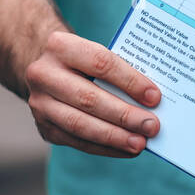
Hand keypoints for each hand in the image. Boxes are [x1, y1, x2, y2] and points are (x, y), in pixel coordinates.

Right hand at [25, 31, 161, 156]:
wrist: (46, 69)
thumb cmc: (83, 60)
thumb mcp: (95, 52)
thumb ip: (119, 70)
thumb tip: (151, 100)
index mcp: (61, 45)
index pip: (100, 63)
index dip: (129, 82)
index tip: (154, 97)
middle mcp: (44, 74)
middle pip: (89, 98)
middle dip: (124, 115)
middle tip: (151, 126)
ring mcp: (40, 103)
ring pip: (79, 124)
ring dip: (114, 137)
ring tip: (139, 143)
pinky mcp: (44, 127)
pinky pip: (77, 141)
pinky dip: (104, 148)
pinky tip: (125, 149)